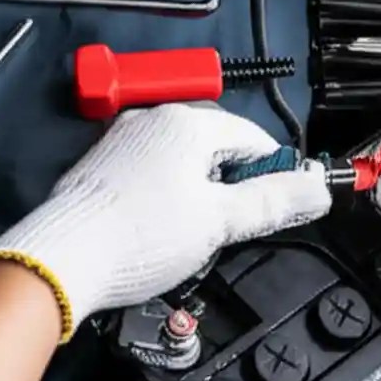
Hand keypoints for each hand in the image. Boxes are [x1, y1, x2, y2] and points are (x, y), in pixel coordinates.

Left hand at [0, 104, 330, 340]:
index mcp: (187, 124)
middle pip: (215, 148)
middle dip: (231, 185)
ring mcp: (121, 142)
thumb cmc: (141, 237)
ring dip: (197, 194)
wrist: (63, 259)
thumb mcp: (220, 223)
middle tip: (230, 228)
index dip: (272, 173)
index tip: (277, 206)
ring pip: (181, 162)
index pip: (252, 137)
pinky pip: (150, 173)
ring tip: (192, 234)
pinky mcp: (100, 168)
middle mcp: (152, 121)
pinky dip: (165, 197)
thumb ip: (273, 203)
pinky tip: (158, 231)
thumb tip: (316, 190)